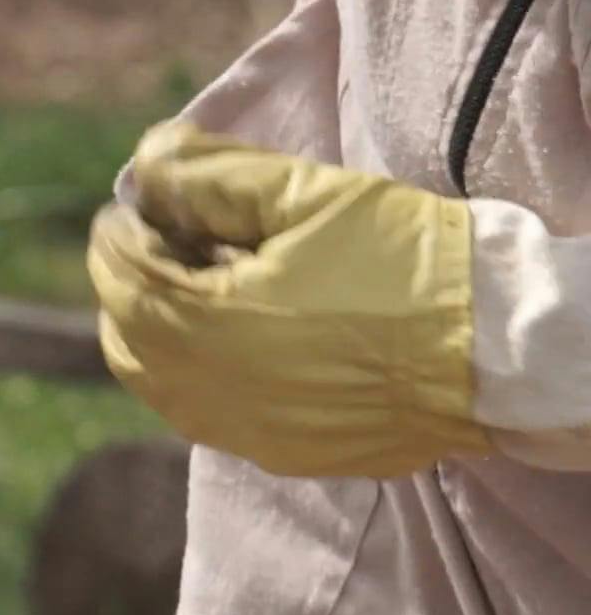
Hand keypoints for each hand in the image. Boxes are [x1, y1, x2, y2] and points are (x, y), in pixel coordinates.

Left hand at [87, 122, 492, 477]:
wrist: (495, 350)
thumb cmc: (407, 263)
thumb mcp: (309, 196)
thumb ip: (214, 178)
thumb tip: (150, 161)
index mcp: (207, 327)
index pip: (122, 277)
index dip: (119, 232)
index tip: (135, 201)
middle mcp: (208, 393)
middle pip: (124, 334)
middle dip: (129, 281)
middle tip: (165, 238)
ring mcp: (240, 433)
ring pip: (156, 382)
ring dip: (155, 328)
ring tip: (199, 281)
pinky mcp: (276, 453)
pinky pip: (204, 412)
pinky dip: (194, 369)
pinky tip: (236, 332)